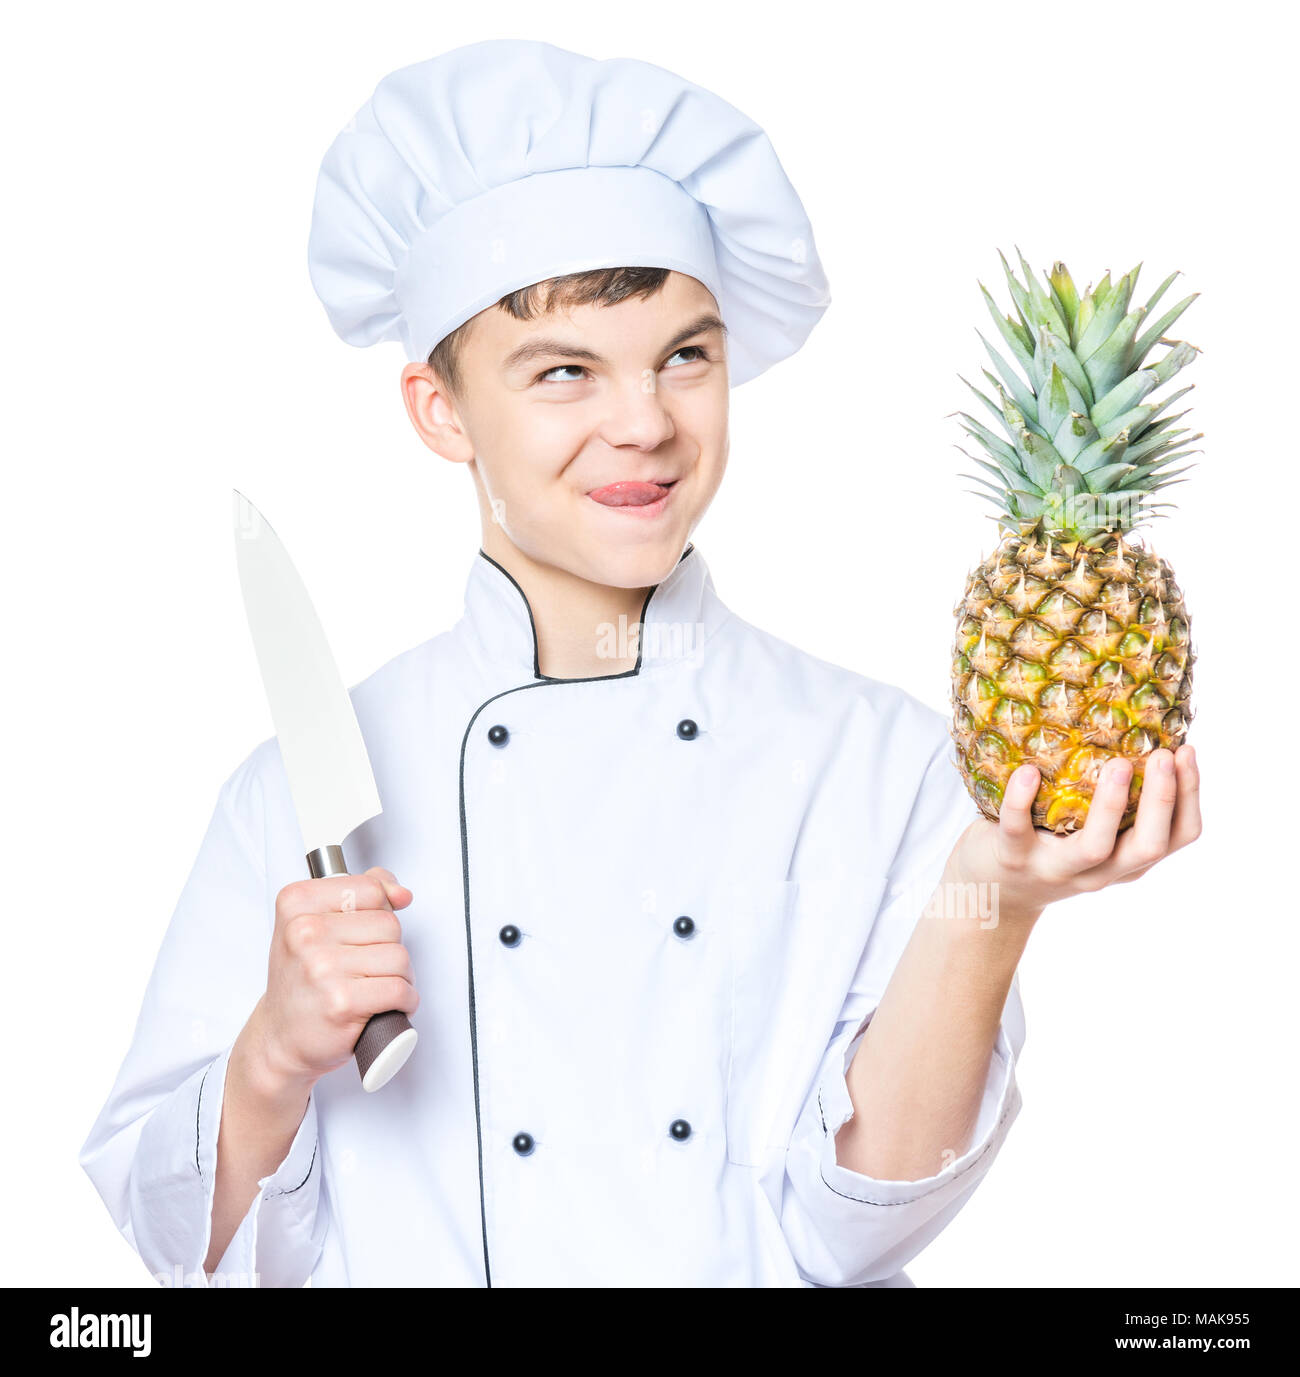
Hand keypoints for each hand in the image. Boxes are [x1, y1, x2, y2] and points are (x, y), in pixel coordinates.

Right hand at [246, 866, 419, 1094]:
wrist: (281, 1036)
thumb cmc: (304, 979)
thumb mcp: (317, 922)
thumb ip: (362, 893)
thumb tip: (400, 893)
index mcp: (297, 903)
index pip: (371, 888)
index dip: (380, 910)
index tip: (364, 931)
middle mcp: (305, 932)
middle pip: (390, 923)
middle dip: (389, 947)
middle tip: (366, 966)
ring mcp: (322, 968)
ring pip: (399, 956)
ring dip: (400, 976)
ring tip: (374, 986)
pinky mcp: (342, 1002)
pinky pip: (400, 989)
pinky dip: (405, 1000)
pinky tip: (386, 1005)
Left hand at [943, 745, 1201, 920]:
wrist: (989, 892)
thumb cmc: (1049, 845)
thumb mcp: (1090, 832)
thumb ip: (1114, 805)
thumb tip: (1138, 732)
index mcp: (1126, 860)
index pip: (1178, 836)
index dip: (1190, 796)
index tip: (1188, 750)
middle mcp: (1099, 872)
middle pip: (1148, 846)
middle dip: (1163, 799)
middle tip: (1164, 753)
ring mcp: (1055, 870)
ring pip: (1095, 847)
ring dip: (1111, 804)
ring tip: (1119, 763)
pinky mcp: (1013, 860)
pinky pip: (1017, 830)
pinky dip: (1021, 800)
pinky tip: (1028, 771)